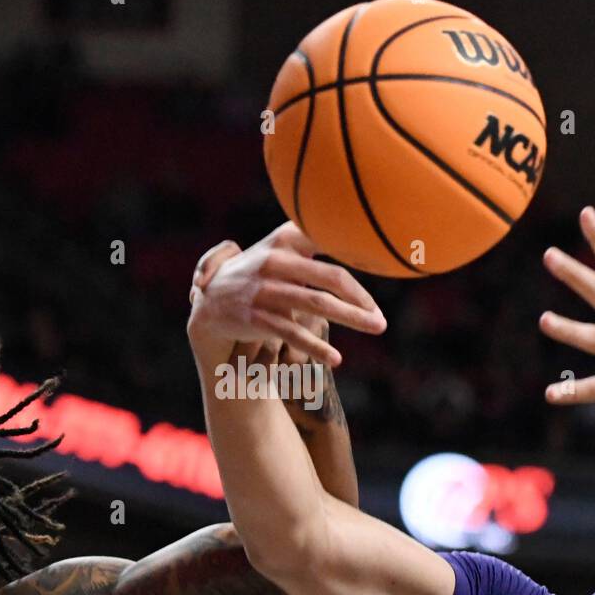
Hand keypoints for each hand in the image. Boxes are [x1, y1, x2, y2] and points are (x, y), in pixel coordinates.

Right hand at [187, 223, 385, 366]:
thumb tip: (357, 236)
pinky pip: (293, 332)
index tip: (384, 266)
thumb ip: (308, 240)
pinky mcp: (255, 316)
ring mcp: (264, 289)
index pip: (328, 240)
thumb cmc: (255, 277)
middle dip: (362, 299)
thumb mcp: (276, 249)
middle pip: (331, 277)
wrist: (209, 305)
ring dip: (352, 318)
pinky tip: (336, 358)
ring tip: (375, 328)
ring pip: (317, 304)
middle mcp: (274, 261)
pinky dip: (316, 347)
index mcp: (283, 239)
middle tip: (382, 319)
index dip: (358, 251)